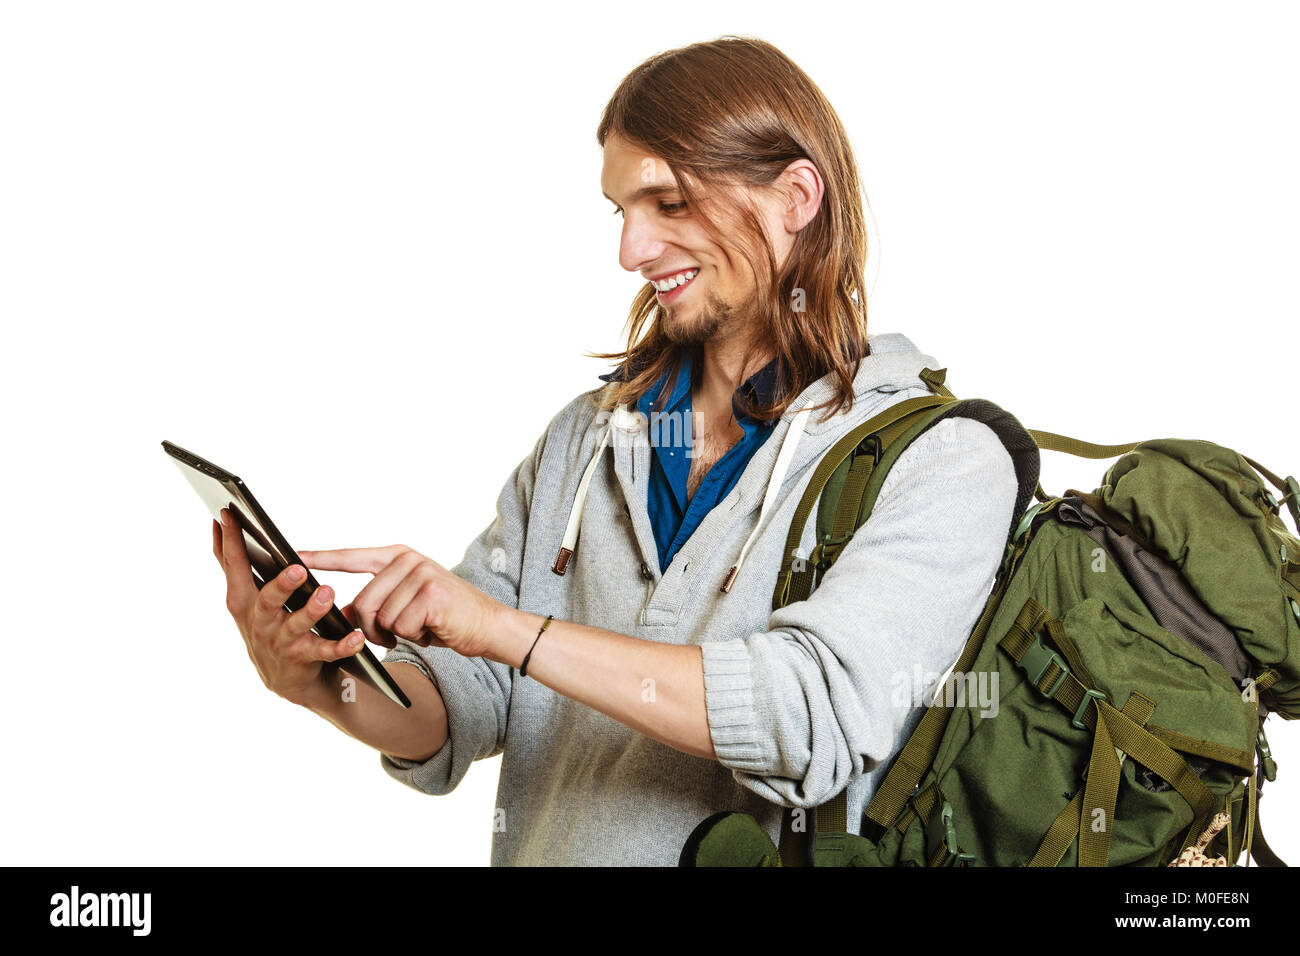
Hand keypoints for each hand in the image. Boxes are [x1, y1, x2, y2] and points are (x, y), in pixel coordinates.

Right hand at [212, 509, 365, 707]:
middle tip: (297, 569)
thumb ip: (233, 564)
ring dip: (312, 610)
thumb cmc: (266, 626)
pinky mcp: (305, 658)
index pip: (234, 567)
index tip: (230, 515)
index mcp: (243, 601)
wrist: (284, 679)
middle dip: (281, 586)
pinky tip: (355, 636)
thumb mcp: (244, 597)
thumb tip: (219, 521)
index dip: (232, 542)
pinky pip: (326, 651)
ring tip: (328, 592)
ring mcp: (281, 642)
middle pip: (267, 601)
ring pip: (296, 625)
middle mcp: (259, 622)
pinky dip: (342, 645)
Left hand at [295, 545, 504, 660]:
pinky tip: (431, 630)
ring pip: (381, 617)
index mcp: (399, 557)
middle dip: (372, 629)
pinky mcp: (431, 594)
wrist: (488, 626)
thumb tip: (340, 612)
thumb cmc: (444, 618)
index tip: (294, 555)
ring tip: (419, 629)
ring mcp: (420, 574)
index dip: (323, 558)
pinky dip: (413, 637)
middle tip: (393, 636)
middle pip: (363, 601)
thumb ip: (374, 604)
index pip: (353, 556)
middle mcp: (408, 560)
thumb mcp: (404, 607)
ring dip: (395, 634)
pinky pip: (400, 626)